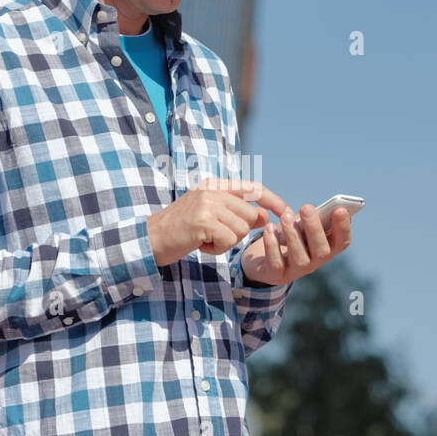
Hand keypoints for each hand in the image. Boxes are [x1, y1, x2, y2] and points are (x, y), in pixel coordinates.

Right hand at [146, 177, 289, 268]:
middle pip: (251, 215)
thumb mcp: (208, 213)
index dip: (273, 200)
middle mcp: (212, 191)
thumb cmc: (180, 231)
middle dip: (239, 232)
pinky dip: (217, 249)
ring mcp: (208, 204)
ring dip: (226, 242)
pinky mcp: (203, 221)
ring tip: (204, 239)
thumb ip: (234, 211)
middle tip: (214, 235)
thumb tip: (266, 216)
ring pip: (241, 230)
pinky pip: (229, 240)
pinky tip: (200, 245)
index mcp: (215, 185)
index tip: (287, 212)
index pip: (254, 188)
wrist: (149, 240)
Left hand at [240, 204, 351, 285]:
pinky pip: (277, 262)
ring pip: (300, 258)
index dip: (343, 227)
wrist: (264, 259)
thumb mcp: (301, 226)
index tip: (339, 209)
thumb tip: (310, 209)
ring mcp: (297, 271)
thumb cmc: (289, 236)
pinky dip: (273, 245)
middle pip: (321, 251)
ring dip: (293, 235)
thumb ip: (309, 218)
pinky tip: (269, 228)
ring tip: (285, 217)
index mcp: (327, 248)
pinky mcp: (277, 275)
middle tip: (306, 207)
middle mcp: (315, 263)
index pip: (342, 242)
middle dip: (315, 228)